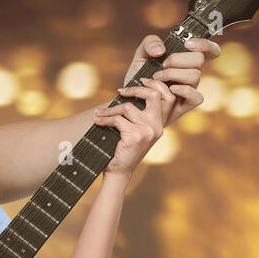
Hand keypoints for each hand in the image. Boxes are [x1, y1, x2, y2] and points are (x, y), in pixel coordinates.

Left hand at [93, 78, 174, 193]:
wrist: (119, 173)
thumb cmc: (123, 152)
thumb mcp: (134, 132)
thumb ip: (136, 116)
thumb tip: (125, 94)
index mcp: (159, 125)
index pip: (160, 97)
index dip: (148, 86)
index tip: (134, 84)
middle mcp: (157, 127)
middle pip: (151, 96)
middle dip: (134, 90)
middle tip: (120, 91)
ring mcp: (148, 131)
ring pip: (127, 108)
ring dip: (109, 110)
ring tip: (99, 114)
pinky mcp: (135, 135)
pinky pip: (117, 120)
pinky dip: (105, 120)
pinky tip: (98, 122)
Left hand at [124, 34, 219, 125]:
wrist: (132, 101)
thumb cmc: (140, 78)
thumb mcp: (141, 56)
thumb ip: (149, 43)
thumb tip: (161, 50)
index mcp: (186, 60)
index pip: (210, 50)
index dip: (205, 44)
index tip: (187, 43)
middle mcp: (191, 73)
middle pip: (199, 59)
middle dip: (177, 59)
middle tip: (162, 65)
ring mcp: (190, 89)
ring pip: (195, 76)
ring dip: (173, 74)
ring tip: (157, 77)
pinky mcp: (186, 104)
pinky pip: (196, 97)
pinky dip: (184, 91)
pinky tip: (171, 89)